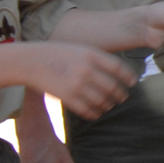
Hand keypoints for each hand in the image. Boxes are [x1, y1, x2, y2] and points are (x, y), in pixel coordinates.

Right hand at [22, 43, 136, 119]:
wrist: (30, 61)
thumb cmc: (56, 54)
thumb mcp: (79, 49)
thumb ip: (96, 59)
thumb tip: (115, 73)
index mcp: (91, 55)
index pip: (118, 68)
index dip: (128, 77)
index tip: (132, 83)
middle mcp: (87, 70)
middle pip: (113, 87)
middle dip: (120, 95)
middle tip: (122, 98)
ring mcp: (77, 84)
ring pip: (102, 101)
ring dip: (108, 105)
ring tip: (109, 105)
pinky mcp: (67, 97)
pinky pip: (88, 110)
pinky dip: (95, 113)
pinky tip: (96, 112)